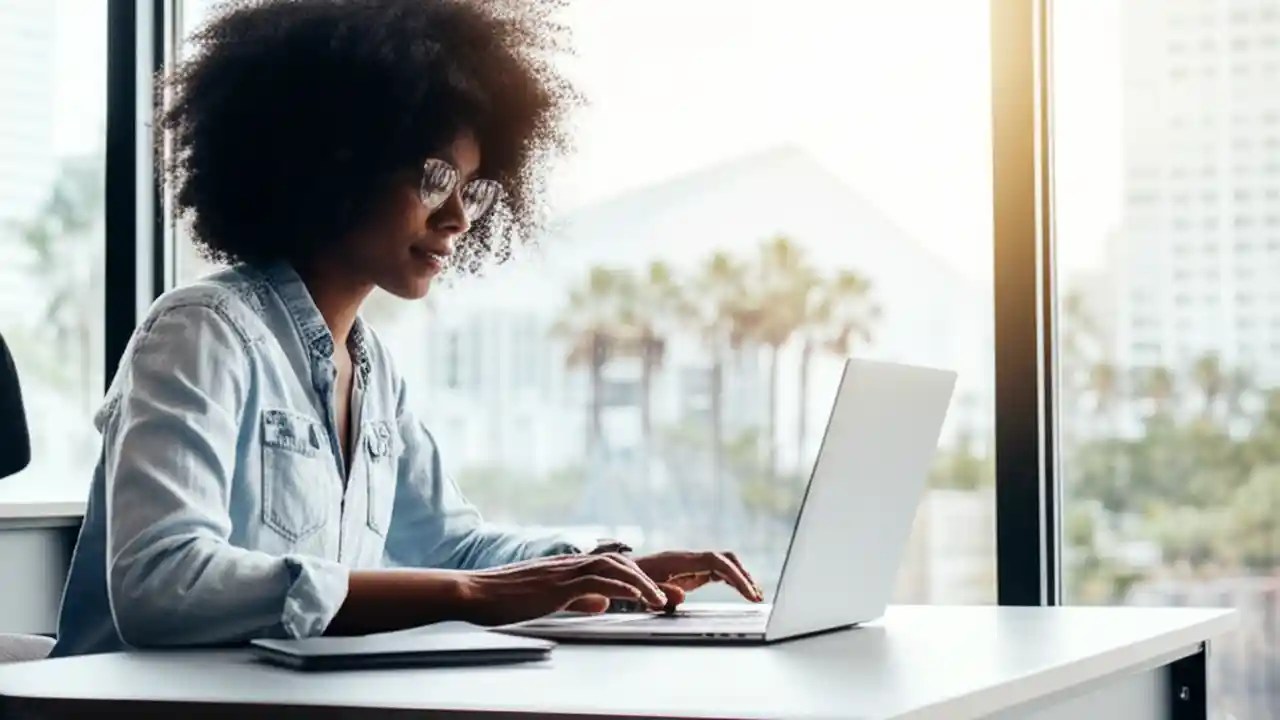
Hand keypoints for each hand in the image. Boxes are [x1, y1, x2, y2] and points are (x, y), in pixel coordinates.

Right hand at [457, 553, 668, 625]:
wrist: (472, 592)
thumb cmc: (500, 598)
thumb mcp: (546, 599)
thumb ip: (575, 599)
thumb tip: (601, 604)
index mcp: (565, 567)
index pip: (609, 563)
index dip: (635, 574)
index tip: (655, 588)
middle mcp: (567, 564)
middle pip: (618, 562)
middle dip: (646, 578)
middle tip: (667, 595)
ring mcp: (562, 573)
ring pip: (612, 568)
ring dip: (639, 583)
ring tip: (658, 599)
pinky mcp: (555, 585)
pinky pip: (594, 582)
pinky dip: (619, 589)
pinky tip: (634, 598)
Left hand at [634, 550, 763, 609]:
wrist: (620, 574)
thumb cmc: (630, 582)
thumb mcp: (641, 591)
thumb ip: (659, 592)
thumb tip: (682, 596)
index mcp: (680, 560)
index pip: (716, 561)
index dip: (735, 575)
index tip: (749, 593)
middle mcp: (689, 558)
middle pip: (726, 559)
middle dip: (744, 576)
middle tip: (757, 597)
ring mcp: (692, 563)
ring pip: (725, 564)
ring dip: (741, 578)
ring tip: (755, 597)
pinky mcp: (692, 571)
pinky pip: (718, 571)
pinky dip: (733, 580)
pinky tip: (742, 592)